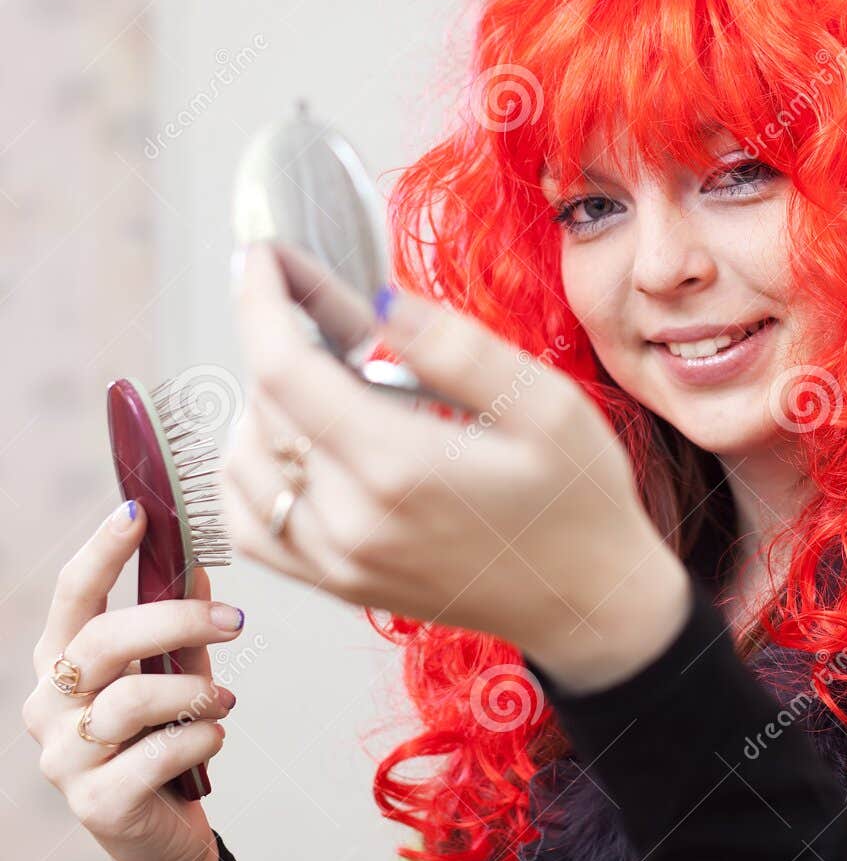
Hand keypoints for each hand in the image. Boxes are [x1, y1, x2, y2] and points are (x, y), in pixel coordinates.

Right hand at [22, 501, 241, 860]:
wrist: (164, 844)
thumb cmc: (164, 746)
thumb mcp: (173, 678)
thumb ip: (179, 630)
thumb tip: (198, 564)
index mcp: (59, 664)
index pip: (72, 597)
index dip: (101, 551)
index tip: (139, 511)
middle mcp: (48, 706)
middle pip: (102, 640)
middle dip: (176, 620)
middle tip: (236, 619)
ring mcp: (63, 757)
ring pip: (131, 699)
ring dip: (194, 690)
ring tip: (225, 698)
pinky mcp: (94, 802)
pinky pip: (155, 754)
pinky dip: (199, 740)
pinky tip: (212, 741)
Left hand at [222, 241, 691, 687]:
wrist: (590, 602)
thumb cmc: (578, 504)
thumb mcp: (546, 406)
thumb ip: (455, 348)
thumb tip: (375, 300)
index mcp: (400, 467)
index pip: (283, 369)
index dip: (261, 300)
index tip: (264, 257)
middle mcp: (353, 522)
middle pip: (263, 408)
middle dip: (279, 342)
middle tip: (329, 316)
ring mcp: (339, 562)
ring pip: (243, 465)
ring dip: (262, 407)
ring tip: (323, 382)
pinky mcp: (339, 585)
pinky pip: (251, 527)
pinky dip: (250, 476)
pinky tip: (294, 446)